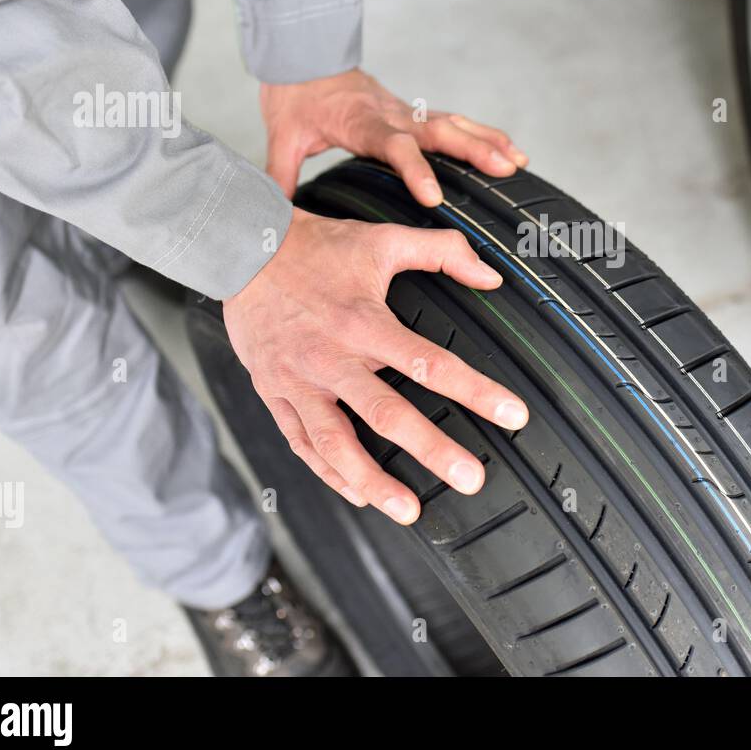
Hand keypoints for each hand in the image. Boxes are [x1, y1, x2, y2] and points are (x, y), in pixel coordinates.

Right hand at [223, 207, 529, 524]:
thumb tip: (490, 277)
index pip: (429, 362)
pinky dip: (328, 473)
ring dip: (372, 480)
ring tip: (408, 510)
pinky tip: (358, 494)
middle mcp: (330, 357)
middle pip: (385, 413)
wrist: (239, 248)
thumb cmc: (315, 247)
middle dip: (432, 450)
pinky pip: (301, 443)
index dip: (474, 390)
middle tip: (470, 478)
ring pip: (334, 442)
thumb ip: (442, 252)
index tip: (511, 414)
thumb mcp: (383, 239)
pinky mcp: (274, 393)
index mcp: (362, 321)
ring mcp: (298, 381)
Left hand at [260, 68, 527, 201]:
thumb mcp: (282, 137)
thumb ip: (280, 177)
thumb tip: (269, 217)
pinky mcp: (414, 112)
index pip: (393, 146)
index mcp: (361, 122)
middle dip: (473, 151)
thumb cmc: (294, 94)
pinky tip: (509, 148)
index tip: (433, 197)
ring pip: (453, 125)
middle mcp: (391, 115)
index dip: (414, 170)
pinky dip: (483, 134)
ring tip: (518, 162)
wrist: (302, 52)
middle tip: (504, 169)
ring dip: (487, 142)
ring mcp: (406, 111)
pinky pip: (454, 123)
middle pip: (438, 132)